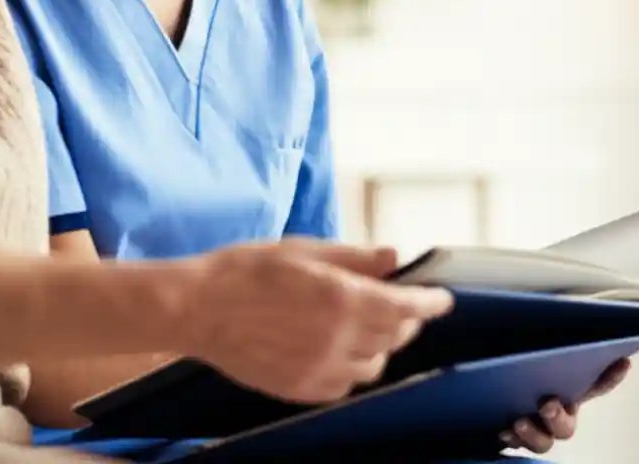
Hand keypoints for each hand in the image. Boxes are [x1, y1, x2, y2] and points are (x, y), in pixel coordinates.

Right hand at [182, 239, 453, 403]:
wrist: (197, 309)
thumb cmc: (245, 271)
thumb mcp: (302, 250)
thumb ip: (354, 257)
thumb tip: (395, 258)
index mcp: (340, 298)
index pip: (407, 308)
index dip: (430, 303)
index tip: (441, 298)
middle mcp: (336, 339)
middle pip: (393, 336)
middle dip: (402, 319)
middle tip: (395, 303)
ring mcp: (319, 369)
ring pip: (373, 365)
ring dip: (377, 345)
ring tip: (360, 325)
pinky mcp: (302, 388)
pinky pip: (345, 384)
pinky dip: (351, 367)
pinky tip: (335, 348)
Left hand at [499, 358, 630, 453]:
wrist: (488, 397)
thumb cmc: (514, 373)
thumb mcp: (524, 355)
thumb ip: (537, 346)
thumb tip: (537, 312)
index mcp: (566, 391)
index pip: (594, 385)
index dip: (610, 376)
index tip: (622, 361)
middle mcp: (557, 413)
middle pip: (566, 424)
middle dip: (558, 417)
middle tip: (547, 405)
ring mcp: (538, 429)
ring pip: (545, 441)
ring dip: (534, 434)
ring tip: (519, 422)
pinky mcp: (517, 439)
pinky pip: (519, 445)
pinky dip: (512, 439)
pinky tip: (503, 431)